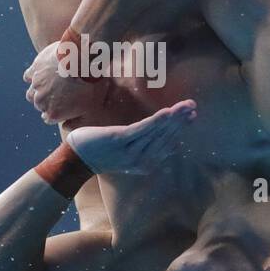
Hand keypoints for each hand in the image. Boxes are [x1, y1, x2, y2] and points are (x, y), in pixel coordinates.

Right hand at [23, 40, 107, 125]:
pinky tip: (43, 73)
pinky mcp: (34, 70)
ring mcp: (36, 85)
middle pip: (40, 106)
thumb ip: (78, 122)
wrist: (83, 60)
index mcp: (53, 114)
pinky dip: (34, 76)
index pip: (49, 119)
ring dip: (39, 91)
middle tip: (61, 93)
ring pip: (32, 93)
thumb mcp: (91, 110)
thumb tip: (65, 127)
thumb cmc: (90, 85)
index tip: (66, 106)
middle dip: (49, 102)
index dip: (58, 112)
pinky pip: (28, 77)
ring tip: (51, 85)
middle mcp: (41, 101)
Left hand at [66, 100, 196, 174]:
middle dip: (181, 121)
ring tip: (185, 106)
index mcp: (145, 163)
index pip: (168, 143)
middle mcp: (140, 160)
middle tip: (194, 106)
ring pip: (156, 132)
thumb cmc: (102, 154)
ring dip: (173, 118)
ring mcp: (130, 151)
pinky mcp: (119, 141)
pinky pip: (141, 130)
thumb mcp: (129, 155)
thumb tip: (174, 145)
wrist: (76, 160)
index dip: (181, 128)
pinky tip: (167, 113)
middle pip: (165, 137)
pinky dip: (156, 122)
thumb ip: (151, 150)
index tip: (193, 115)